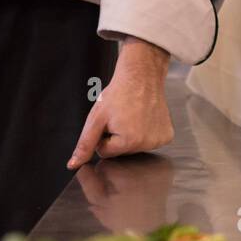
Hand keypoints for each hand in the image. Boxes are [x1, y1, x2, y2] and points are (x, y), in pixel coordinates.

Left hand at [66, 39, 173, 166]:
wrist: (140, 75)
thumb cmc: (118, 93)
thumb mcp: (96, 118)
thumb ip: (85, 144)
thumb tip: (73, 165)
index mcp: (129, 142)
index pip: (105, 152)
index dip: (102, 136)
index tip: (108, 121)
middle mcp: (147, 145)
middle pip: (120, 151)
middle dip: (116, 136)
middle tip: (119, 117)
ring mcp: (159, 141)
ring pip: (134, 147)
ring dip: (129, 134)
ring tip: (131, 115)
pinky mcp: (167, 135)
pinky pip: (148, 141)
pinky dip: (145, 131)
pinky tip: (143, 117)